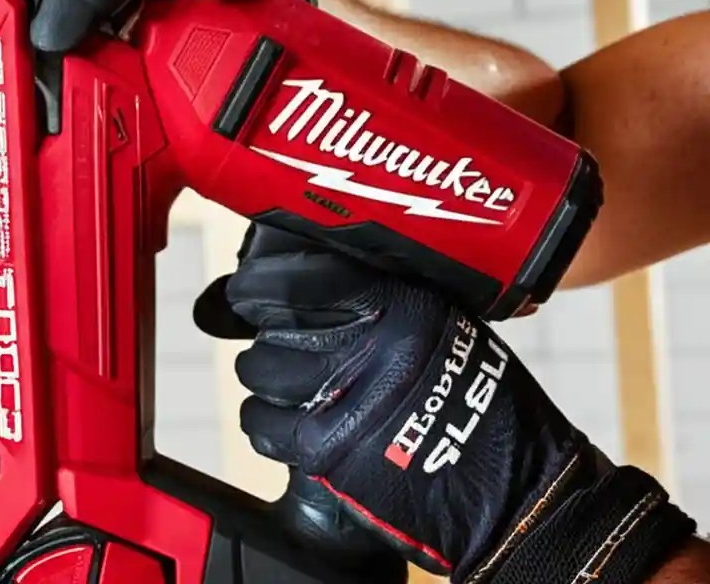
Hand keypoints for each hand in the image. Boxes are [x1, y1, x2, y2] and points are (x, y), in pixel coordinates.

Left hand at [195, 224, 697, 581]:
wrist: (517, 489)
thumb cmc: (487, 409)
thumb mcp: (450, 329)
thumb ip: (389, 303)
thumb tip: (316, 287)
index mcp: (403, 306)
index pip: (301, 276)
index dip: (262, 284)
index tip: (249, 291)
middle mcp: (371, 345)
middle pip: (274, 326)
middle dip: (269, 339)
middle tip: (282, 349)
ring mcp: (347, 398)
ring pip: (260, 371)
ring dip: (263, 379)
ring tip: (280, 387)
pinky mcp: (329, 450)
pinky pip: (263, 423)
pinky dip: (263, 422)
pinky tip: (281, 424)